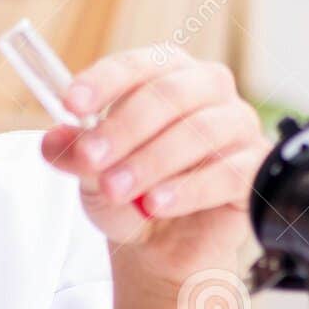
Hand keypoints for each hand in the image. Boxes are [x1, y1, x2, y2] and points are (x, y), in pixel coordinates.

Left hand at [40, 44, 270, 308]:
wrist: (160, 243)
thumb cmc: (128, 191)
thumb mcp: (91, 173)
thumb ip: (76, 152)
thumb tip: (53, 140)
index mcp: (164, 72)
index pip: (136, 65)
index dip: (103, 82)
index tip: (71, 103)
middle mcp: (206, 88)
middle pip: (169, 94)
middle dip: (124, 129)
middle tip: (91, 160)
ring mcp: (237, 123)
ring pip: (199, 131)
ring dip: (150, 162)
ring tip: (117, 190)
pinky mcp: (255, 165)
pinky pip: (228, 172)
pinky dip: (187, 189)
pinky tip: (156, 204)